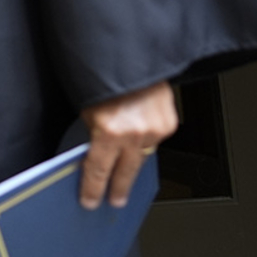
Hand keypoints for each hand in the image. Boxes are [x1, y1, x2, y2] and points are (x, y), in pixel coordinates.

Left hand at [78, 80, 176, 208]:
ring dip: (133, 161)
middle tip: (114, 200)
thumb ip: (93, 132)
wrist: (134, 55)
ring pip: (143, 155)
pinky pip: (154, 139)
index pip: (98, 170)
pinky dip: (146, 140)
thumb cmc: (104, 76)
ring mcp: (155, 129)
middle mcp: (135, 133)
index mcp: (110, 130)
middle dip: (118, 188)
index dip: (93, 188)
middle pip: (126, 172)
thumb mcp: (88, 107)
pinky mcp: (169, 123)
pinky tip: (138, 138)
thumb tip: (93, 152)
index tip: (90, 200)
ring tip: (124, 173)